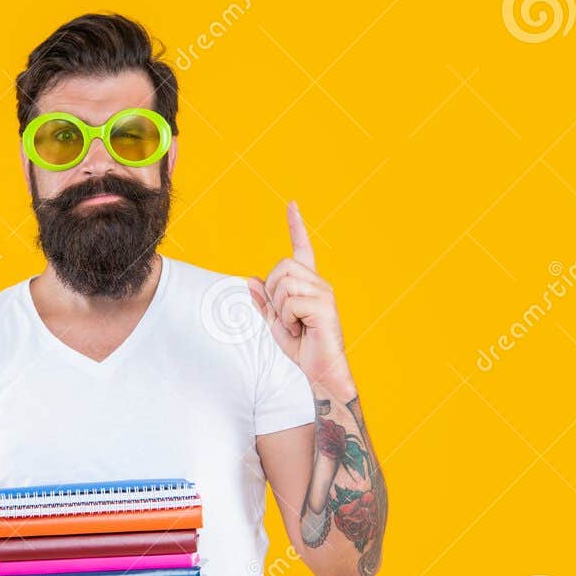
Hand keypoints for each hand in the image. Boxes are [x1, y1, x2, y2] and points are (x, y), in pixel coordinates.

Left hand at [245, 201, 355, 397]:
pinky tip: (300, 330)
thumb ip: (264, 302)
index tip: (292, 204)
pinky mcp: (325, 306)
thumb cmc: (303, 347)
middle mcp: (319, 283)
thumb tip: (250, 280)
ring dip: (280, 310)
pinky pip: (290, 303)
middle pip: (281, 267)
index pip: (302, 248)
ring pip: (283, 284)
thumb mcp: (275, 324)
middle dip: (272, 293)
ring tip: (295, 326)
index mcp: (309, 283)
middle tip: (285, 317)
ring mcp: (324, 293)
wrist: (321, 371)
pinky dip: (287, 320)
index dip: (296, 226)